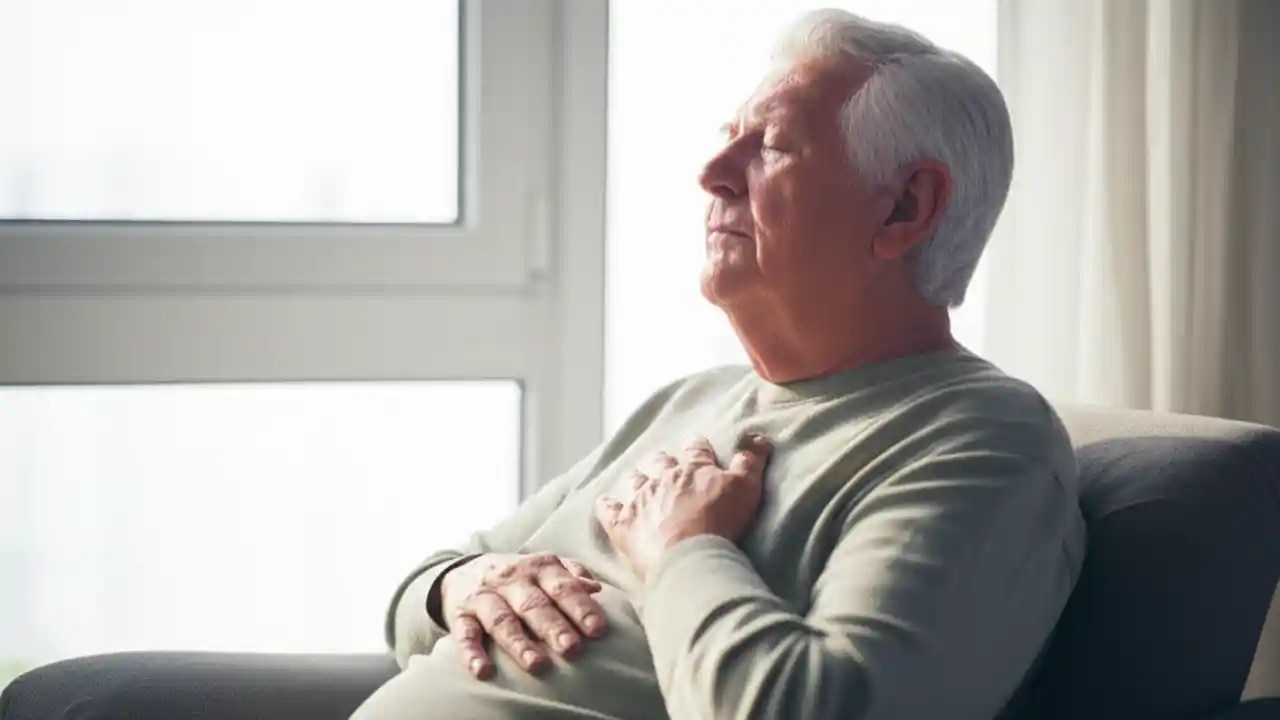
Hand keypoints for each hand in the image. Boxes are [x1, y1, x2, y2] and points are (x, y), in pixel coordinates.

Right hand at [441, 553, 606, 678]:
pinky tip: (483, 671)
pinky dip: (472, 653)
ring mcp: (484, 597)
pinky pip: (465, 634)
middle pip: (534, 604)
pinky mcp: (460, 615)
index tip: (598, 629)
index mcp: (538, 568)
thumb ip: (570, 575)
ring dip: (519, 643)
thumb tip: (596, 589)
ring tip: (536, 664)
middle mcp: (511, 579)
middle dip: (553, 627)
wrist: (462, 570)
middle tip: (572, 648)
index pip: (562, 587)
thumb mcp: (543, 567)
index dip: (581, 607)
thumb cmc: (517, 576)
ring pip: (502, 620)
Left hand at [595, 433, 771, 580]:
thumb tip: (758, 437)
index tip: (698, 446)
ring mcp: (641, 501)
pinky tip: (605, 502)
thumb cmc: (721, 522)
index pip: (696, 450)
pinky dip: (606, 505)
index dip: (697, 448)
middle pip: (661, 463)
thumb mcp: (746, 488)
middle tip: (665, 463)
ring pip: (636, 482)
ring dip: (638, 480)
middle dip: (663, 462)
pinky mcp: (624, 525)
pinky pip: (608, 510)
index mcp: (693, 470)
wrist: (689, 555)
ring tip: (639, 480)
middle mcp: (663, 480)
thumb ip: (751, 462)